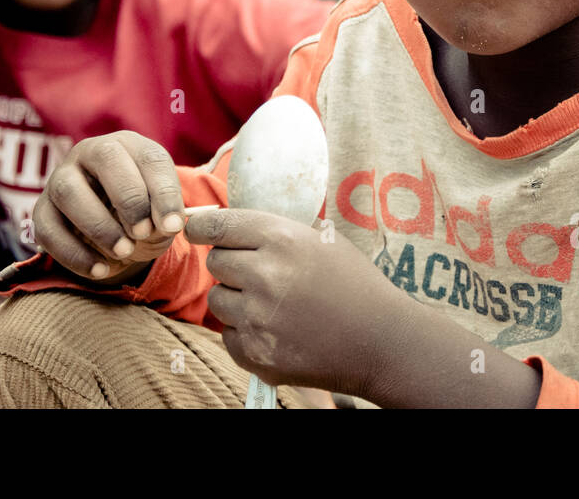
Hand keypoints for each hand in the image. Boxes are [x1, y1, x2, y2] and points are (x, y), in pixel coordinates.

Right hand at [33, 132, 185, 280]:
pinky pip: (48, 229)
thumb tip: (165, 226)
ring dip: (99, 226)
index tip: (172, 226)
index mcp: (130, 146)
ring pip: (69, 191)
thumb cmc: (141, 215)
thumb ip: (164, 219)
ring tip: (123, 252)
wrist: (110, 232)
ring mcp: (61, 178)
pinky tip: (100, 269)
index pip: (149, 158)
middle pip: (106, 158)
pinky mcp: (42, 210)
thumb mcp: (159, 216)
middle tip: (143, 233)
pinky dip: (75, 254)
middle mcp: (92, 152)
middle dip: (129, 199)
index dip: (163, 192)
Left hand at [184, 208, 411, 398]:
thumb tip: (226, 224)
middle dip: (232, 265)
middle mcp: (264, 276)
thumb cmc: (355, 284)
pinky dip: (245, 333)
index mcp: (281, 239)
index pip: (216, 226)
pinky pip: (228, 336)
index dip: (201, 227)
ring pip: (217, 300)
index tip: (196, 229)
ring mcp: (258, 319)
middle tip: (260, 273)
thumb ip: (274, 230)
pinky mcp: (256, 355)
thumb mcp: (321, 239)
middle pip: (215, 262)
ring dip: (236, 299)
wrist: (382, 341)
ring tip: (272, 303)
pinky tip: (277, 329)